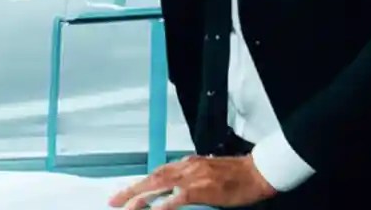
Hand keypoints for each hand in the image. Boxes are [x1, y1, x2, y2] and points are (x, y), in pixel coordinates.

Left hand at [109, 155, 276, 208]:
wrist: (257, 173)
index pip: (156, 173)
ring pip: (159, 185)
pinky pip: (179, 197)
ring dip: (140, 196)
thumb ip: (189, 179)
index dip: (140, 183)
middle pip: (152, 178)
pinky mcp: (203, 189)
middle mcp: (186, 168)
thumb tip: (174, 190)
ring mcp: (193, 178)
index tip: (125, 192)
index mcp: (186, 165)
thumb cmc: (236, 175)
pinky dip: (165, 204)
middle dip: (131, 190)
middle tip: (114, 200)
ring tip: (126, 206)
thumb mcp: (206, 173)